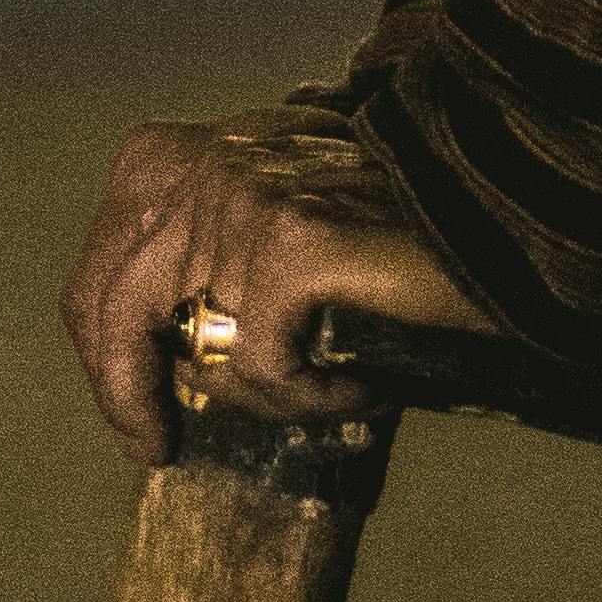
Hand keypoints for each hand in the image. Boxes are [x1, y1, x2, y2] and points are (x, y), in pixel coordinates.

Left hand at [62, 117, 498, 467]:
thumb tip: (171, 362)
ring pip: (206, 353)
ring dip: (269, 394)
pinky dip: (313, 396)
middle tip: (156, 447)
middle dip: (126, 392)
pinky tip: (363, 388)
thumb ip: (217, 260)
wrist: (500, 205)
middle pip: (113, 309)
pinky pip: (263, 366)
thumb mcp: (283, 221)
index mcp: (185, 154)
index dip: (104, 352)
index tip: (135, 414)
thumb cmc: (398, 229)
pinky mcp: (287, 242)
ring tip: (338, 387)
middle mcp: (203, 167)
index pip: (101, 267)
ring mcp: (240, 200)